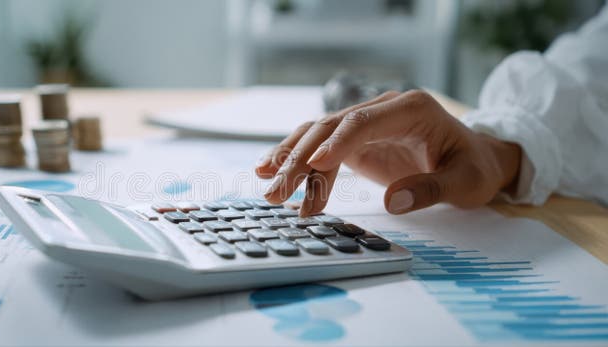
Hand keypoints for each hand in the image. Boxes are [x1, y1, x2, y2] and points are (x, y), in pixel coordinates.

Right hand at [255, 90, 521, 215]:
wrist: (475, 159)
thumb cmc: (474, 168)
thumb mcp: (465, 182)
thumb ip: (431, 189)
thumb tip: (393, 203)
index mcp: (411, 109)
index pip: (364, 120)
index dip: (337, 141)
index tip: (315, 164)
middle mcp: (382, 109)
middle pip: (331, 128)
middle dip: (300, 159)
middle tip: (277, 190)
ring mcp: (365, 123)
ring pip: (317, 135)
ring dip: (290, 160)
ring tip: (268, 187)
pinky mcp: (356, 141)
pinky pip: (321, 149)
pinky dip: (299, 164)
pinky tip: (276, 176)